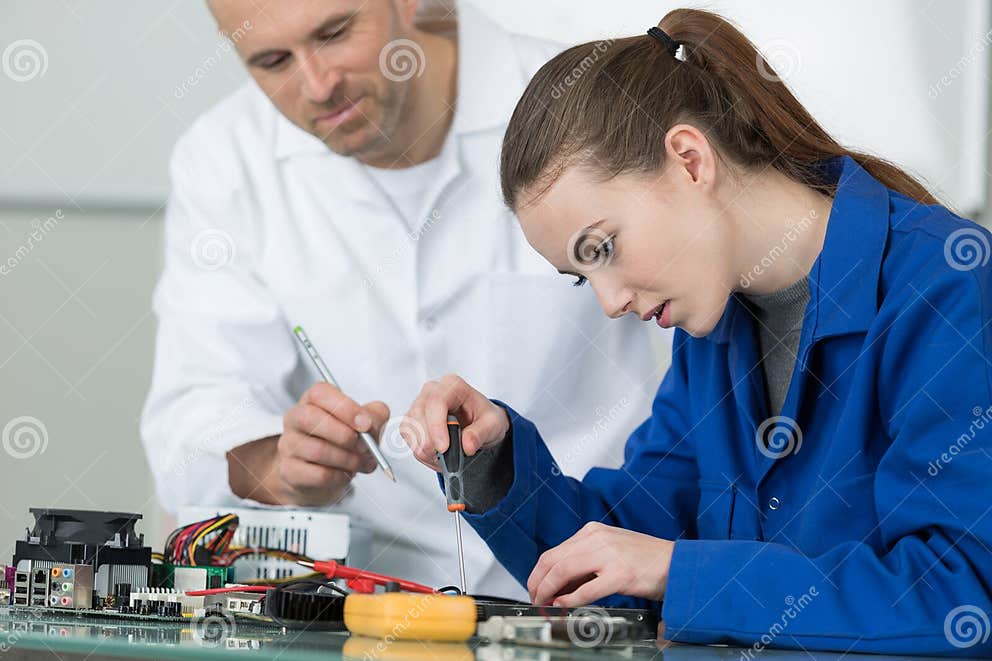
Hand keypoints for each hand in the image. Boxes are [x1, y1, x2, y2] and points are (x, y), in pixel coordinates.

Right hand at [227, 382, 388, 506]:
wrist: (320, 476)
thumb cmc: (343, 443)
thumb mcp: (362, 424)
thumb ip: (374, 416)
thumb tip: (372, 422)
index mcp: (313, 401)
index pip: (320, 393)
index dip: (345, 407)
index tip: (365, 423)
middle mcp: (295, 419)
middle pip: (311, 418)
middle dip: (345, 435)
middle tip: (365, 446)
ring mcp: (289, 446)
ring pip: (317, 450)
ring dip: (348, 459)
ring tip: (361, 462)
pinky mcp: (290, 471)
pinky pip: (318, 474)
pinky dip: (339, 476)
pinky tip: (346, 474)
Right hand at [401, 373, 509, 470]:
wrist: (480, 425)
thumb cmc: (484, 417)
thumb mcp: (493, 424)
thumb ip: (480, 433)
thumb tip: (467, 445)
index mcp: (452, 386)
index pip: (436, 401)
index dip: (436, 426)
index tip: (443, 448)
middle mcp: (432, 392)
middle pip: (419, 416)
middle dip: (431, 442)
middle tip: (447, 458)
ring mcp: (419, 406)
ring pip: (411, 429)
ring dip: (426, 449)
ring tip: (446, 457)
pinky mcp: (413, 421)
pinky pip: (409, 438)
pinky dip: (421, 452)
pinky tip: (437, 455)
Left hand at [527, 522, 674, 606]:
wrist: (678, 563)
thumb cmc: (645, 560)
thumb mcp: (609, 553)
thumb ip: (584, 565)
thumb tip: (558, 586)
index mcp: (592, 531)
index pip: (553, 552)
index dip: (538, 574)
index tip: (534, 589)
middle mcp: (597, 538)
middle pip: (552, 561)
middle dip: (538, 583)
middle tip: (535, 600)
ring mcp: (609, 555)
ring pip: (563, 571)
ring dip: (548, 591)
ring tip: (545, 605)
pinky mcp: (621, 574)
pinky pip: (587, 589)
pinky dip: (570, 599)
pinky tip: (565, 606)